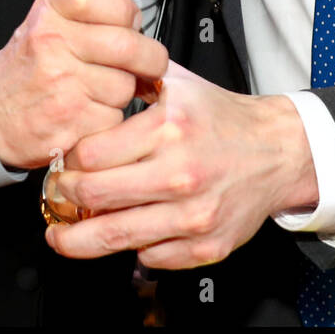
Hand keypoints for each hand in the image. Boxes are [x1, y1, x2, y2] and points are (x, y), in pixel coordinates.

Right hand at [0, 0, 168, 171]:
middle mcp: (54, 44)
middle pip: (130, 47)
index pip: (112, 0)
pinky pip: (115, 118)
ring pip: (126, 85)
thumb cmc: (30, 65)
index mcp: (52, 12)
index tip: (128, 23)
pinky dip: (110, 118)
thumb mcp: (49, 20)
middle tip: (149, 62)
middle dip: (150, 58)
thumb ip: (93, 12)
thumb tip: (139, 25)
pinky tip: (90, 111)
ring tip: (101, 88)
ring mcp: (62, 85)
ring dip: (125, 90)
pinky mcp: (70, 123)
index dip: (129, 13)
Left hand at [45, 61, 317, 267]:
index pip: (90, 154)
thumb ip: (133, 77)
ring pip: (115, 236)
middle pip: (95, 196)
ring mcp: (193, 214)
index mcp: (169, 128)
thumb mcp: (178, 84)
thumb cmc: (223, 119)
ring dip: (78, 239)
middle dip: (64, 198)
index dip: (67, 160)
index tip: (63, 163)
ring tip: (62, 235)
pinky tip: (126, 232)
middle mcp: (180, 173)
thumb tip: (88, 76)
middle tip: (58, 196)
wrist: (276, 150)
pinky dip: (131, 248)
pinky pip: (149, 257)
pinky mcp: (205, 245)